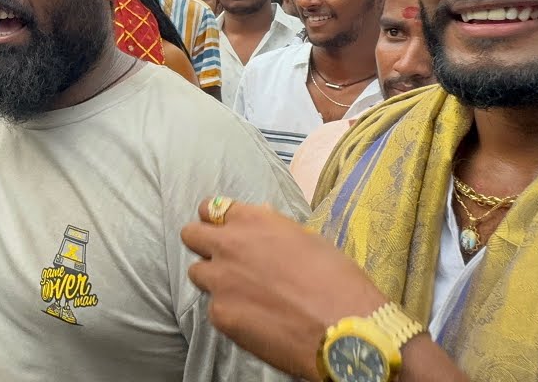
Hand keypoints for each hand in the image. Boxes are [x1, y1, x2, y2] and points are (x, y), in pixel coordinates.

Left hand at [182, 200, 388, 380]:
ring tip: (243, 294)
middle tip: (222, 260)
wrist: (345, 329)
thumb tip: (260, 215)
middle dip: (203, 245)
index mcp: (253, 220)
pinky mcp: (220, 314)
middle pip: (191, 235)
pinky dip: (229, 312)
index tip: (222, 230)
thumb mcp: (307, 239)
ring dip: (214, 280)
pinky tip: (255, 319)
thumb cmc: (337, 281)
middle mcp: (229, 245)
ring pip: (198, 273)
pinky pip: (213, 308)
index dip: (216, 221)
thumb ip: (272, 227)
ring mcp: (220, 280)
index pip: (211, 208)